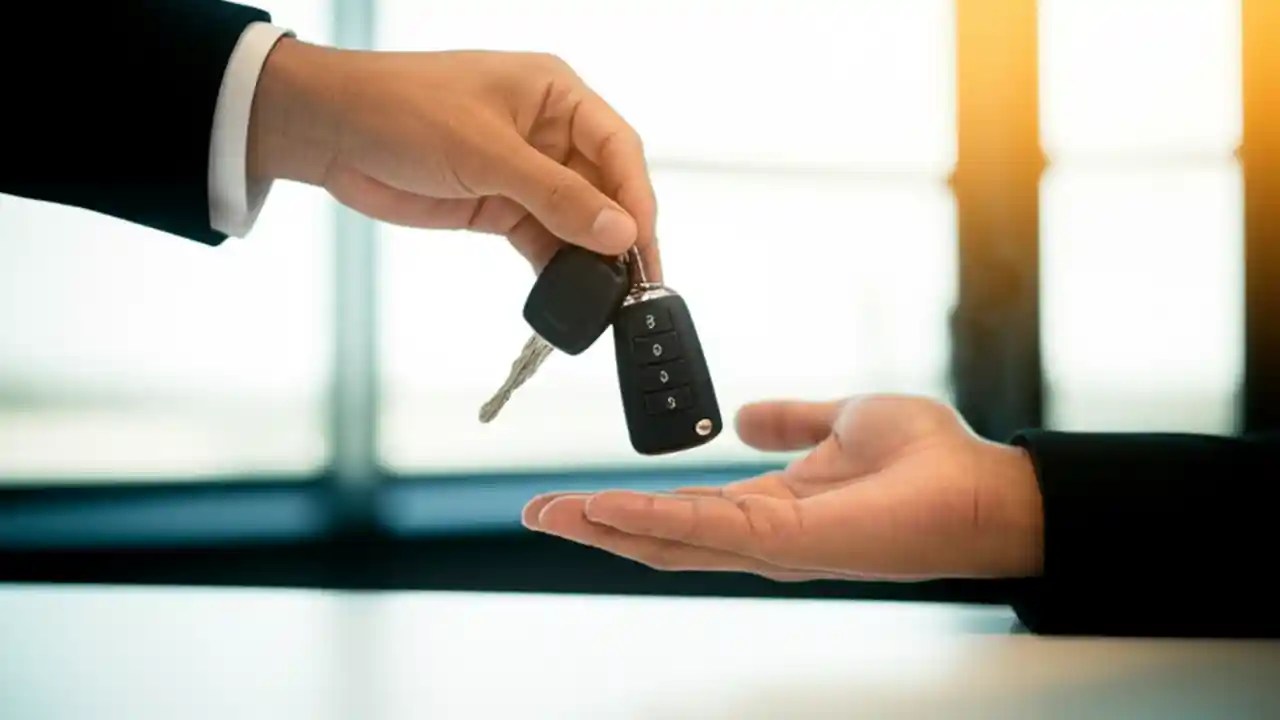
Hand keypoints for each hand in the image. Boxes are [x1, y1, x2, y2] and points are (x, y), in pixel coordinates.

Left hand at [247, 38, 658, 275]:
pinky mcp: (500, 205)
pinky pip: (543, 238)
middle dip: (619, 234)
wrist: (329, 132)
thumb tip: (618, 231)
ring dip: (589, 255)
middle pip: (605, 188)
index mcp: (556, 94)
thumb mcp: (485, 152)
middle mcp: (548, 131)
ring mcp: (524, 171)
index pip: (618, 148)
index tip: (643, 246)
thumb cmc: (400, 110)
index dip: (637, 199)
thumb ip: (556, 196)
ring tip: (606, 295)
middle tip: (635, 283)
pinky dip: (555, 265)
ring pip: (576, 219)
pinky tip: (567, 290)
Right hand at [524, 395, 1044, 580]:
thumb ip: (791, 419)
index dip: (627, 505)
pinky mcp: (787, 544)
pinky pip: (703, 531)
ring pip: (669, 540)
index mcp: (773, 507)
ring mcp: (772, 546)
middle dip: (597, 527)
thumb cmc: (933, 462)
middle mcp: (763, 535)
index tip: (577, 495)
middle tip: (538, 514)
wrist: (984, 488)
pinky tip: (604, 508)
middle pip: (662, 535)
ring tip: (549, 515)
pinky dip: (647, 519)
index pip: (684, 511)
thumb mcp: (844, 419)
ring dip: (604, 528)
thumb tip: (744, 416)